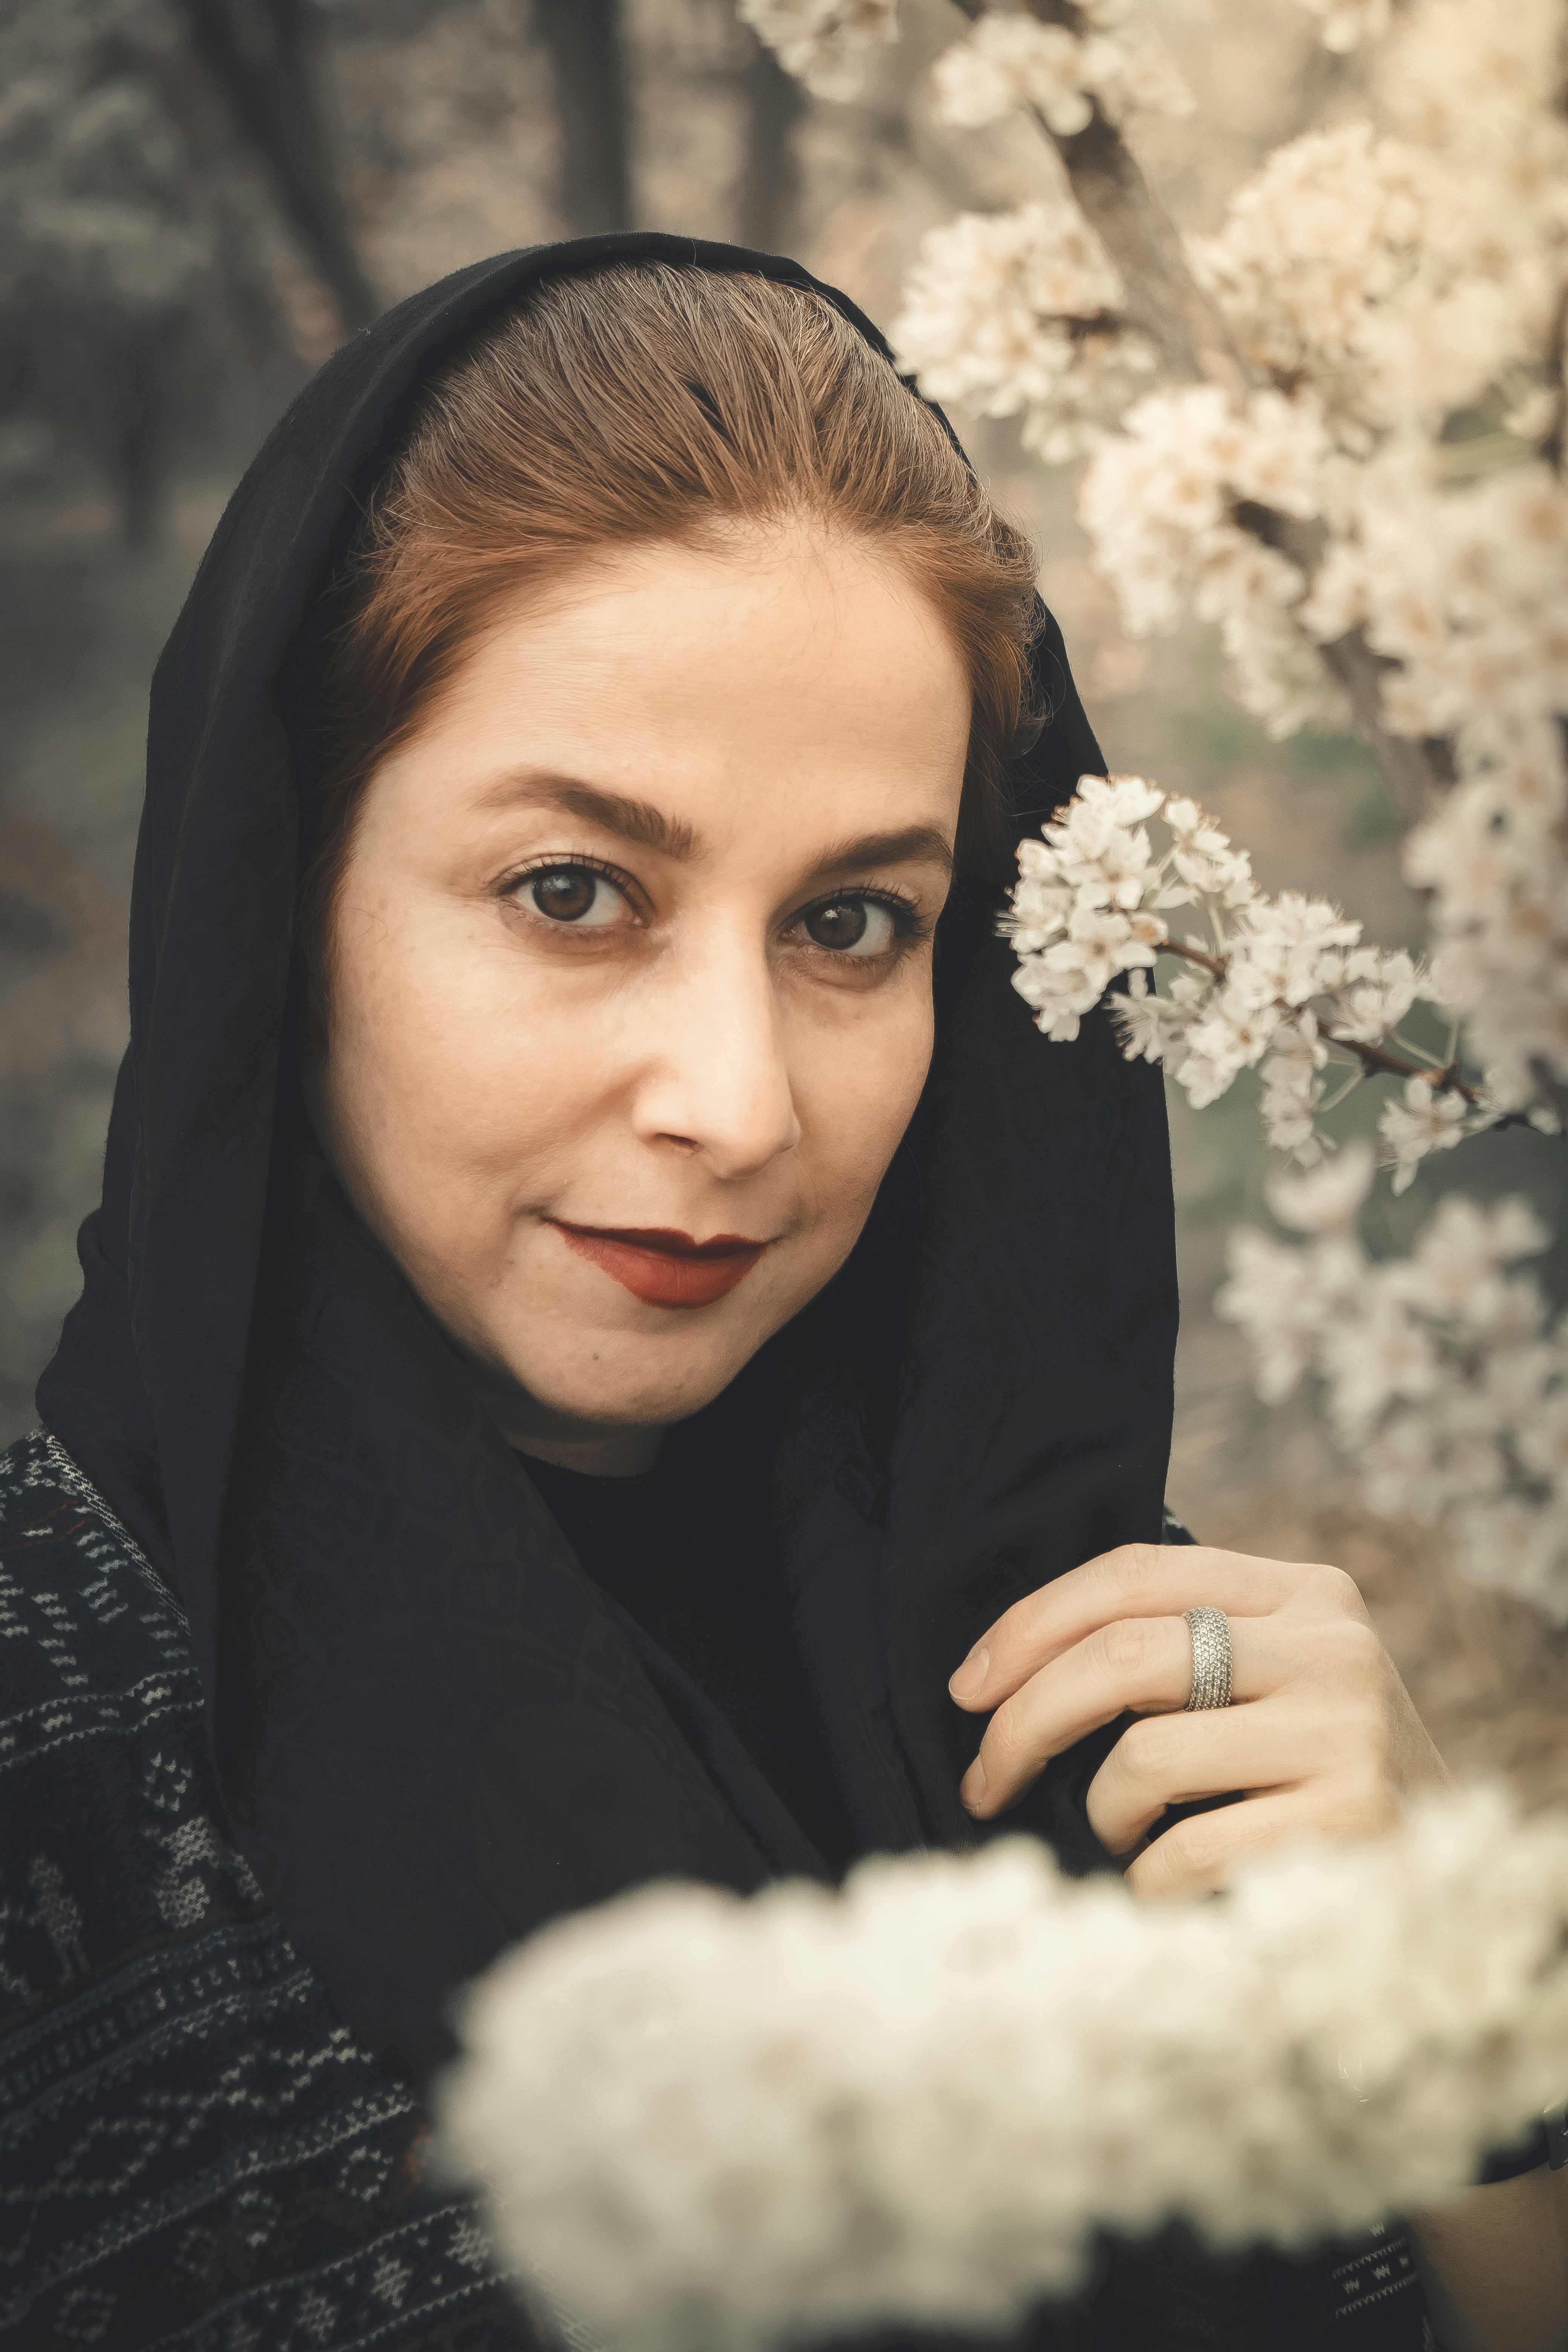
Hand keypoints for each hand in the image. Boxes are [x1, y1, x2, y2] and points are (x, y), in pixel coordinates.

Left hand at [947, 1541, 1452, 1899]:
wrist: (1443, 1884)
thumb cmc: (1316, 1777)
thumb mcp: (1267, 1681)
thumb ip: (1182, 1648)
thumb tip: (1014, 1668)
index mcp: (1302, 1591)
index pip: (1135, 1571)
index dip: (1031, 1623)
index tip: (967, 1685)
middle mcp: (1331, 1644)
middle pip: (1122, 1655)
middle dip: (1023, 1721)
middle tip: (983, 1780)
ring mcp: (1347, 1729)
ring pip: (1145, 1756)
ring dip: (1100, 1812)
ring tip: (1121, 1836)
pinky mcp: (1352, 1822)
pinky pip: (1187, 1850)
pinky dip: (1147, 1878)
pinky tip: (1163, 1883)